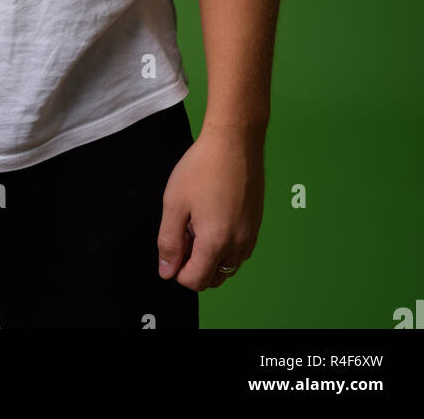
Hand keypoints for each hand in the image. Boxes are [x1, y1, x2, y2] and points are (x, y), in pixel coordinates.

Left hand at [156, 125, 265, 290]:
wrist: (235, 141)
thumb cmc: (202, 167)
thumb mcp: (174, 203)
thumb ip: (169, 241)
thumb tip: (167, 271)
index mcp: (216, 242)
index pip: (195, 281)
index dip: (177, 271)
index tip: (172, 246)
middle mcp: (239, 245)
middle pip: (213, 278)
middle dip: (194, 265)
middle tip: (184, 232)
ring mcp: (251, 236)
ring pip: (227, 265)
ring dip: (210, 256)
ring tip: (198, 222)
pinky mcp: (256, 224)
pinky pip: (239, 250)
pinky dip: (224, 245)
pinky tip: (214, 215)